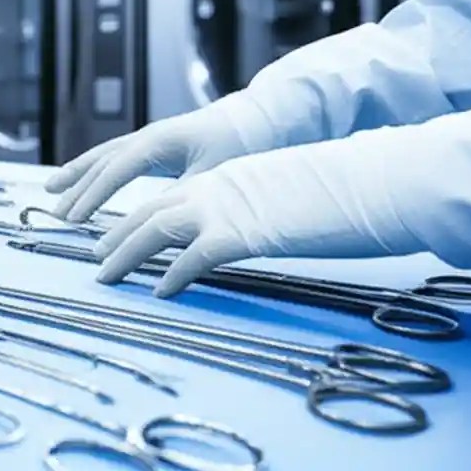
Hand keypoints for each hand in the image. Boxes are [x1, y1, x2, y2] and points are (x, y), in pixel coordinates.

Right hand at [46, 101, 258, 222]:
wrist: (257, 117)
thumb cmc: (239, 142)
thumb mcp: (213, 173)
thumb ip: (182, 194)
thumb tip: (157, 218)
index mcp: (157, 143)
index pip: (114, 172)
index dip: (92, 196)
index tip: (75, 218)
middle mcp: (146, 136)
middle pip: (100, 163)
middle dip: (75, 188)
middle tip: (55, 213)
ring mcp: (148, 138)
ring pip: (102, 156)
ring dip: (76, 174)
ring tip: (51, 190)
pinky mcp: (154, 145)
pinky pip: (114, 156)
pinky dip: (93, 168)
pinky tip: (84, 178)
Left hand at [90, 135, 425, 296]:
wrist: (374, 182)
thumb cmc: (345, 193)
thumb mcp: (288, 196)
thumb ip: (263, 209)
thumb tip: (259, 227)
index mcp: (230, 177)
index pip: (171, 198)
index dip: (140, 218)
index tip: (118, 237)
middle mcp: (218, 186)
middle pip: (150, 210)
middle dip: (117, 235)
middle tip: (95, 259)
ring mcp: (226, 208)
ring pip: (155, 229)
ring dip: (125, 254)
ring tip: (105, 277)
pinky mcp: (240, 233)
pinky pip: (191, 258)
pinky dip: (170, 275)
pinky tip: (159, 293)